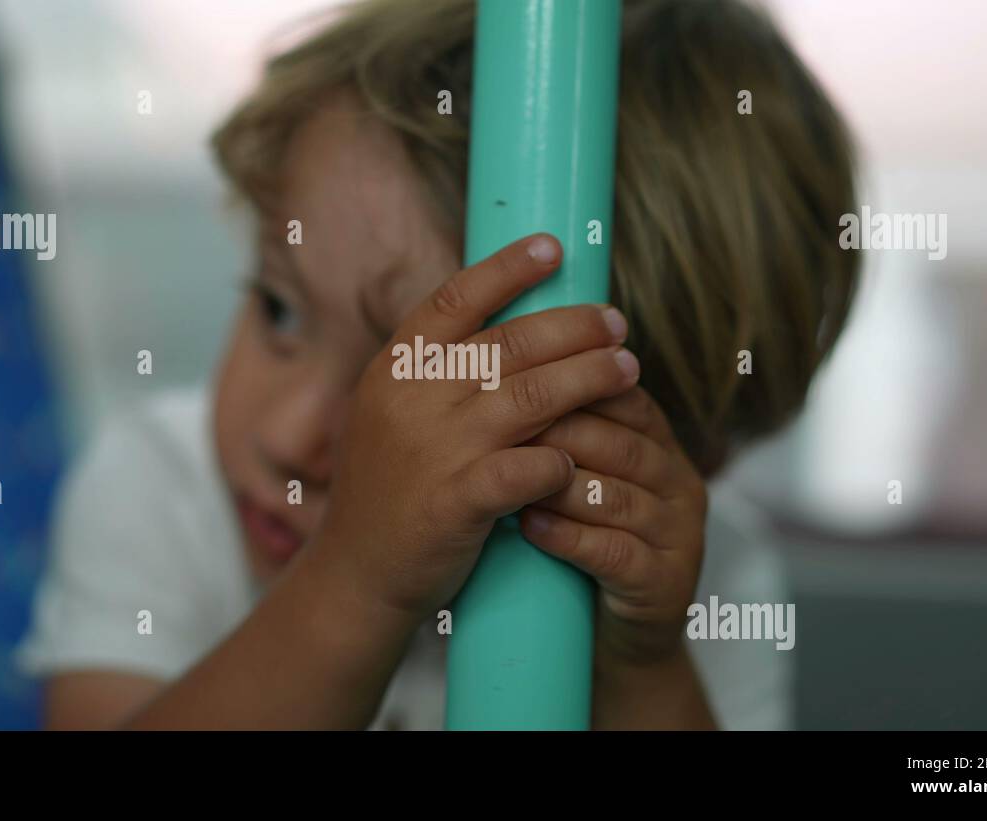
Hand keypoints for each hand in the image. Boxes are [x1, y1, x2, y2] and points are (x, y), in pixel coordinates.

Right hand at [312, 233, 639, 621]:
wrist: (357, 574)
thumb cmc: (391, 489)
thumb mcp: (393, 413)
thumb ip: (439, 370)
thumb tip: (508, 319)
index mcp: (395, 368)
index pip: (455, 298)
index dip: (507, 268)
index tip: (553, 247)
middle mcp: (412, 398)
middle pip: (511, 342)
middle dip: (575, 327)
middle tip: (617, 324)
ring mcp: (435, 449)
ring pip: (534, 397)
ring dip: (590, 379)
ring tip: (629, 368)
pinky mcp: (458, 502)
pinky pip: (532, 467)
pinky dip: (563, 460)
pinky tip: (581, 457)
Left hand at [518, 384, 706, 666]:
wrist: (614, 638)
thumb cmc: (584, 544)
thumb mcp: (580, 479)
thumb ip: (561, 432)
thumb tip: (496, 370)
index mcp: (661, 445)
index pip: (622, 399)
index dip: (567, 387)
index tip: (509, 382)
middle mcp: (679, 483)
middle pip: (619, 444)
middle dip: (558, 431)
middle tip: (498, 426)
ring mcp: (679, 535)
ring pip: (617, 497)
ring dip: (558, 484)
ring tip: (506, 476)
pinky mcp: (666, 584)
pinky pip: (617, 553)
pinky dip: (570, 538)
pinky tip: (531, 527)